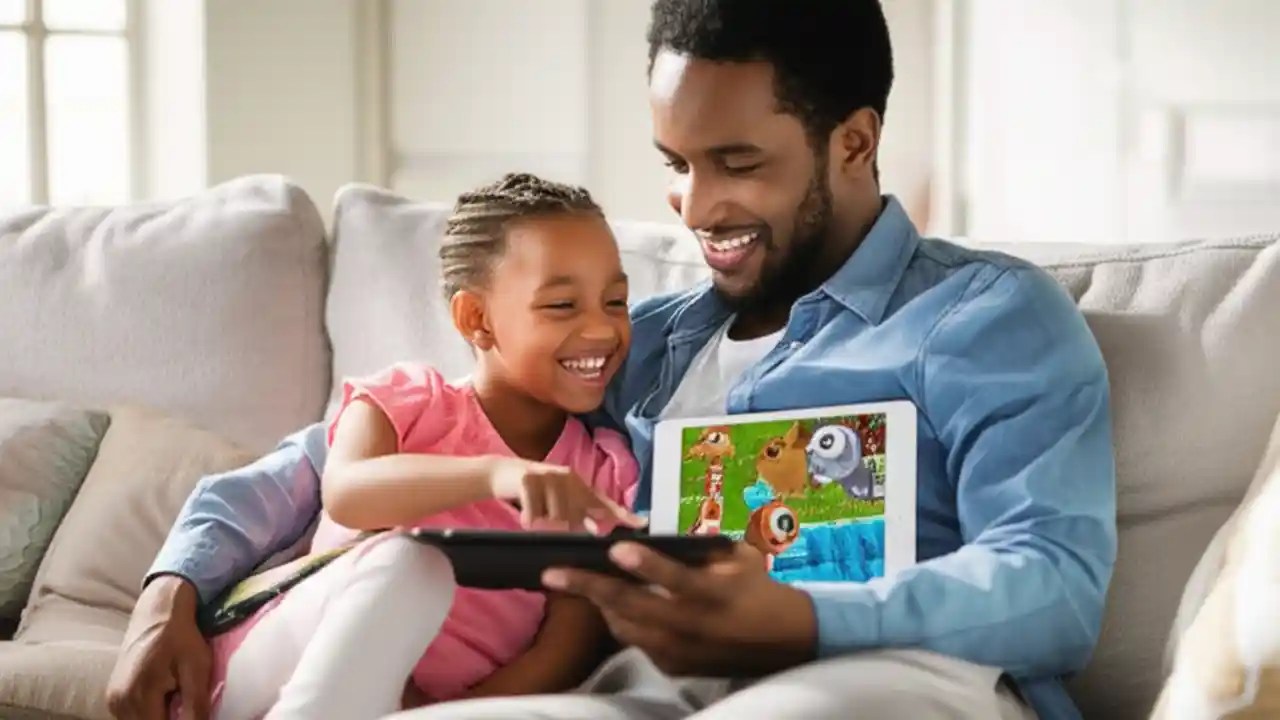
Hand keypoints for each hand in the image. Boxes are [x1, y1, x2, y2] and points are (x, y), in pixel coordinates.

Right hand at [106, 576, 211, 719]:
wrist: (158, 612)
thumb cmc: (182, 637)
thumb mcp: (198, 668)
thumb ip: (196, 705)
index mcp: (140, 695)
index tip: (191, 712)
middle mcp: (119, 702)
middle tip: (185, 704)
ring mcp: (113, 699)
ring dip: (158, 718)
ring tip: (175, 698)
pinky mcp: (113, 696)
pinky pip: (132, 716)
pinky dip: (149, 714)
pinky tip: (164, 699)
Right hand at [486, 457, 644, 532]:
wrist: (501, 472)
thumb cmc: (534, 490)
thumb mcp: (557, 500)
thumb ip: (577, 513)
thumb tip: (597, 529)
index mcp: (578, 483)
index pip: (603, 501)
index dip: (622, 513)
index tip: (641, 523)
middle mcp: (567, 477)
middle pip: (573, 516)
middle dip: (563, 524)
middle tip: (547, 517)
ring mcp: (548, 476)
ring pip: (554, 517)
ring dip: (543, 521)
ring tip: (534, 511)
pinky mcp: (528, 479)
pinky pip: (534, 514)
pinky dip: (529, 519)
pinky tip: (525, 517)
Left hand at [543, 541, 817, 676]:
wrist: (783, 642)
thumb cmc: (758, 589)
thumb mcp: (737, 559)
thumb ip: (698, 548)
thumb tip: (657, 535)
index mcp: (709, 593)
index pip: (673, 577)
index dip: (645, 564)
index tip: (615, 549)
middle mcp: (690, 625)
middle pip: (632, 606)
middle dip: (588, 587)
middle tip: (552, 574)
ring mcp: (678, 650)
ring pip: (624, 626)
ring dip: (598, 604)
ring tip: (570, 583)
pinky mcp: (673, 666)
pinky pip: (636, 641)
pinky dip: (620, 621)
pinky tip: (607, 604)